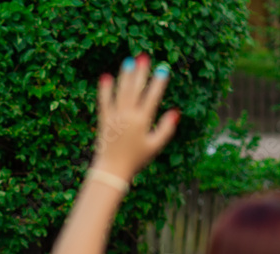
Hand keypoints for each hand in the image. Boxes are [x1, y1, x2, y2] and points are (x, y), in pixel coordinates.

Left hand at [93, 54, 180, 179]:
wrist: (112, 169)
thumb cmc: (136, 160)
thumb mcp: (155, 146)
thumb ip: (166, 129)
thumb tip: (175, 112)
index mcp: (142, 121)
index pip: (152, 97)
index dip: (158, 83)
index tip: (163, 70)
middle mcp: (128, 116)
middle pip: (135, 90)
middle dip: (140, 73)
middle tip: (144, 57)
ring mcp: (115, 117)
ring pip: (120, 92)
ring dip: (125, 76)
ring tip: (128, 61)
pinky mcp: (104, 120)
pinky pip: (104, 101)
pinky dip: (105, 89)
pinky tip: (106, 77)